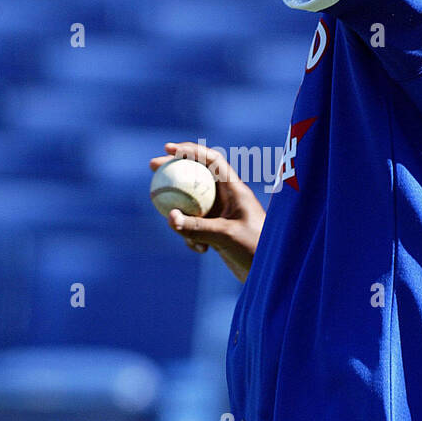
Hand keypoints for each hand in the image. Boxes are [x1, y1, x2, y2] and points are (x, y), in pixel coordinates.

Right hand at [149, 141, 265, 282]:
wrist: (268, 272)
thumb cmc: (256, 248)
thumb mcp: (226, 236)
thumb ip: (197, 227)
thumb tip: (169, 218)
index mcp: (235, 189)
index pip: (212, 160)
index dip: (191, 150)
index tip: (169, 148)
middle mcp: (227, 198)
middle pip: (197, 176)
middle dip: (175, 170)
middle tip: (153, 166)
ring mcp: (220, 214)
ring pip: (191, 205)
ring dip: (182, 218)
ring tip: (183, 233)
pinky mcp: (216, 230)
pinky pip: (194, 226)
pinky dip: (192, 237)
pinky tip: (201, 251)